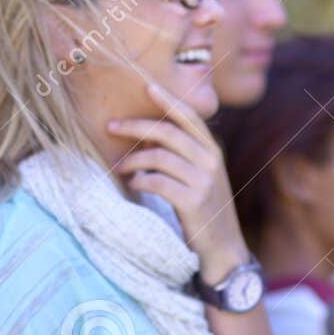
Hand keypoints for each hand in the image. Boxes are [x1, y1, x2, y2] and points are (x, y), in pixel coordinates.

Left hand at [109, 81, 249, 280]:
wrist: (223, 249)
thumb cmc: (204, 211)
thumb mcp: (200, 177)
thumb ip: (181, 156)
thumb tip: (146, 138)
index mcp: (212, 151)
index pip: (189, 117)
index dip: (168, 100)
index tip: (147, 85)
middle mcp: (211, 161)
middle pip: (166, 132)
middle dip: (135, 127)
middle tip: (110, 127)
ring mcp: (203, 181)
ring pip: (157, 157)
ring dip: (132, 160)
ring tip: (120, 167)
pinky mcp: (193, 201)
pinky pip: (156, 182)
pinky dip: (139, 180)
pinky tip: (133, 184)